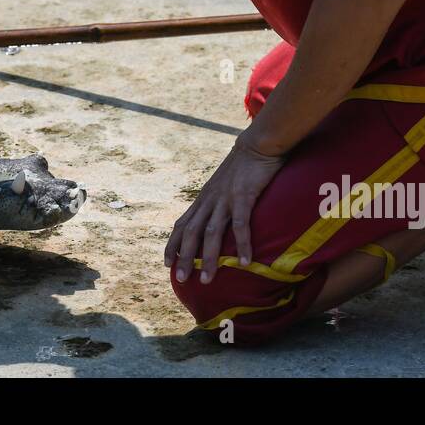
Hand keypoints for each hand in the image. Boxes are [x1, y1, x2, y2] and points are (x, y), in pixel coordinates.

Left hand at [164, 131, 285, 284]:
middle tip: (181, 280)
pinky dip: (242, 244)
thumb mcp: (224, 186)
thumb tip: (217, 219)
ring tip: (207, 280)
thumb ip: (218, 202)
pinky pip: (241, 224)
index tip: (167, 263)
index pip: (182, 224)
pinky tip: (246, 263)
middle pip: (191, 233)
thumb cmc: (243, 167)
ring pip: (211, 233)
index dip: (173, 244)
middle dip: (185, 257)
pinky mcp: (243, 196)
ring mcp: (225, 198)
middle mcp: (210, 200)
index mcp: (204, 199)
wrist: (257, 144)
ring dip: (208, 258)